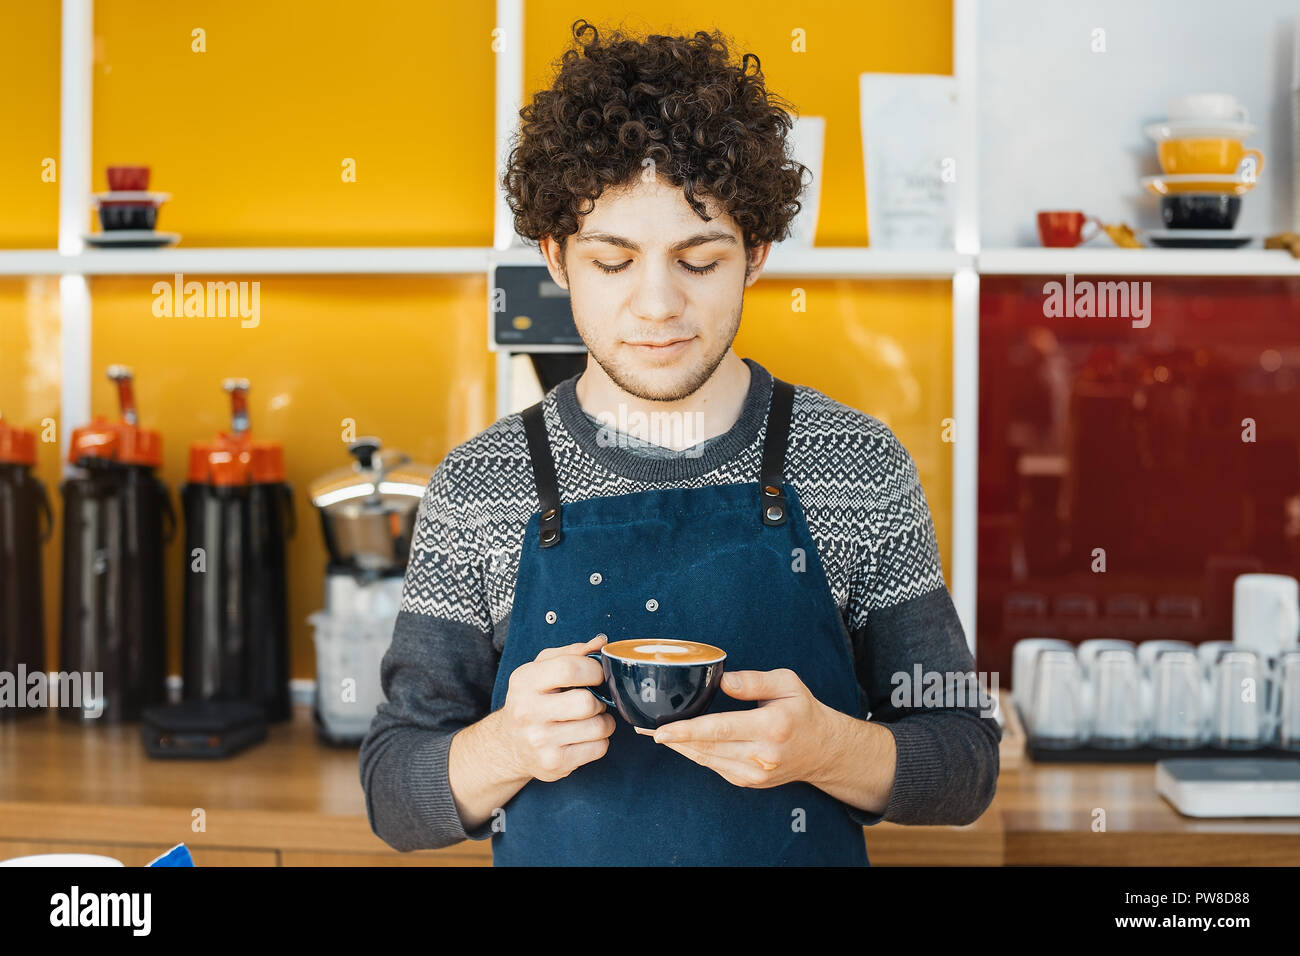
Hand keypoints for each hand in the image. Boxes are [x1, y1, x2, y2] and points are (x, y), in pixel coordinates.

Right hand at [497, 634, 615, 782]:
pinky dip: (599, 741)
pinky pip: (599, 748)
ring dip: (603, 722)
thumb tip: (601, 643)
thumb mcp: (541, 669)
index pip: (569, 668)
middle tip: (592, 701)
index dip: (594, 670)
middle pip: (586, 702)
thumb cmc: (532, 700)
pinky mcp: (553, 763)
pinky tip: (584, 737)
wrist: (509, 744)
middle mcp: (528, 712)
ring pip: (598, 727)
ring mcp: (540, 741)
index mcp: (524, 681)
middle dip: (598, 700)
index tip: (597, 675)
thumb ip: (572, 653)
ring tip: (589, 720)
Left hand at [650, 669, 837, 787]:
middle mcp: (763, 754)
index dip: (688, 731)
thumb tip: (724, 682)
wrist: (823, 750)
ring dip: (681, 748)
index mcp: (772, 726)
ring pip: (708, 760)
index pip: (721, 729)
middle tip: (646, 729)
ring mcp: (755, 773)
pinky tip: (683, 743)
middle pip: (708, 748)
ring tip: (657, 735)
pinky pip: (715, 767)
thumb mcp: (787, 683)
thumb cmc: (803, 712)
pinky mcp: (749, 782)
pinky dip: (697, 755)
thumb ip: (754, 680)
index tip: (662, 731)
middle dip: (675, 739)